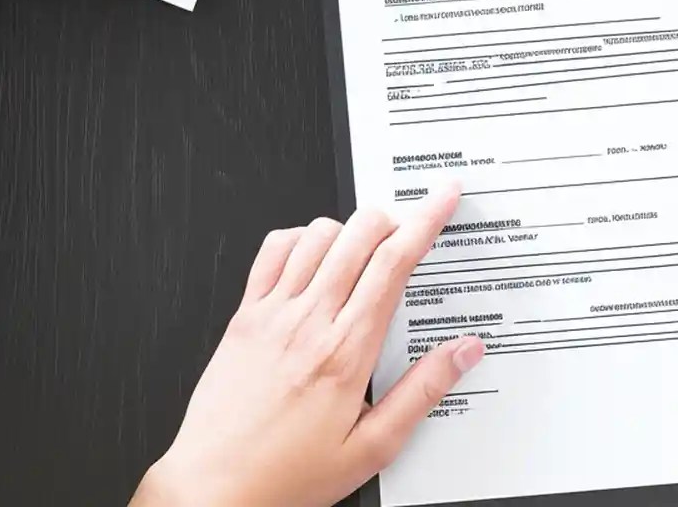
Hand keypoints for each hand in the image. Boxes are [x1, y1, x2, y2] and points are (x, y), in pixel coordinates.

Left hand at [130, 183, 483, 506]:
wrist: (214, 489)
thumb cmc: (286, 475)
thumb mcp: (373, 447)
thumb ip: (423, 392)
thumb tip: (463, 353)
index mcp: (347, 351)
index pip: (395, 264)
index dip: (425, 221)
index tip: (442, 199)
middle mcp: (309, 323)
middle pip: (360, 235)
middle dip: (392, 218)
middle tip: (408, 230)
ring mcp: (271, 315)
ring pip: (318, 234)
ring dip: (349, 228)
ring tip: (364, 248)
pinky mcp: (243, 318)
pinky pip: (271, 252)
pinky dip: (298, 238)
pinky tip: (311, 255)